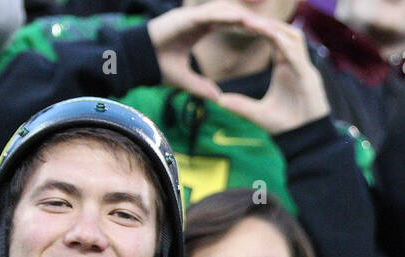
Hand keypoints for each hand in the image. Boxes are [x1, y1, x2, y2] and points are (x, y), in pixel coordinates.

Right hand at [148, 1, 263, 102]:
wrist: (135, 61)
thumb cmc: (157, 67)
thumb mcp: (185, 79)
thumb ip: (201, 86)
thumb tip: (218, 97)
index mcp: (197, 29)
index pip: (226, 24)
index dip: (244, 28)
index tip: (263, 34)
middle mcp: (195, 19)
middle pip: (228, 15)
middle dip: (247, 20)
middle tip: (269, 27)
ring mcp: (189, 16)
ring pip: (221, 11)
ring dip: (241, 16)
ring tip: (261, 23)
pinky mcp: (183, 17)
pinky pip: (208, 14)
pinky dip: (225, 16)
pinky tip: (241, 20)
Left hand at [214, 18, 331, 133]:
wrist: (306, 142)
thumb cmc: (287, 127)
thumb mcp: (258, 114)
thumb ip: (241, 105)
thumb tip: (220, 100)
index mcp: (286, 67)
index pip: (273, 39)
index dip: (257, 28)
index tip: (237, 22)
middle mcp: (297, 64)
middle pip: (283, 31)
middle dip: (264, 22)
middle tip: (240, 14)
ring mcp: (305, 69)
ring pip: (291, 36)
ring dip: (272, 27)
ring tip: (250, 21)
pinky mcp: (309, 77)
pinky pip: (295, 52)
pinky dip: (281, 40)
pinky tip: (265, 34)